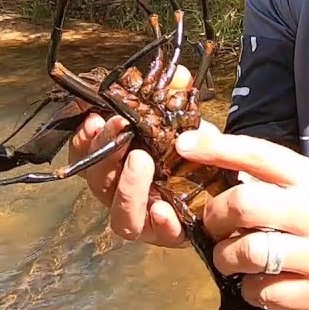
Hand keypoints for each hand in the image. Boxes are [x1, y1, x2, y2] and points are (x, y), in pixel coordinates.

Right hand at [66, 65, 195, 248]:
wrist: (225, 178)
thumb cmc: (190, 149)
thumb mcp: (183, 118)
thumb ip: (176, 96)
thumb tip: (178, 74)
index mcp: (115, 164)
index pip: (84, 154)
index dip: (82, 138)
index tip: (93, 117)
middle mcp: (120, 193)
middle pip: (97, 181)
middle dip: (104, 152)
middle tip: (119, 126)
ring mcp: (143, 218)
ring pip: (120, 216)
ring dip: (127, 187)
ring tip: (142, 160)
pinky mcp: (169, 235)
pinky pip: (159, 234)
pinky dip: (160, 222)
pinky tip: (165, 207)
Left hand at [174, 128, 308, 309]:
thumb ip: (273, 173)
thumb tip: (213, 144)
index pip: (260, 155)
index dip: (218, 148)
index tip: (183, 145)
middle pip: (245, 205)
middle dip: (215, 216)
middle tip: (212, 225)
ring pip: (250, 252)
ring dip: (226, 257)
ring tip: (228, 258)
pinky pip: (265, 292)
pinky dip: (249, 289)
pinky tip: (255, 283)